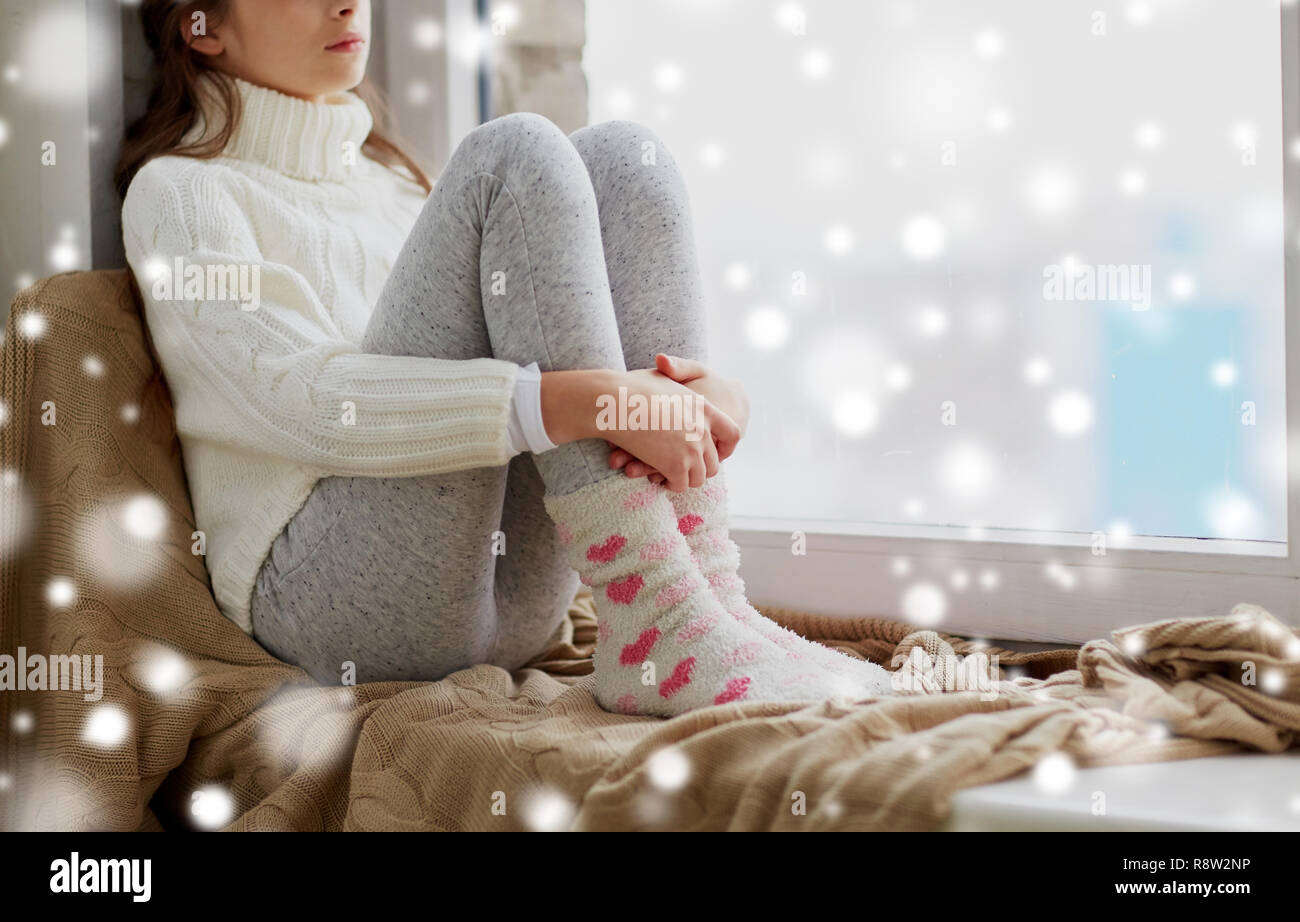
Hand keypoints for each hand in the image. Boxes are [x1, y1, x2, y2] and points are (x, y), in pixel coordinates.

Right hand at [608, 355, 748, 482]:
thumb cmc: (631, 386)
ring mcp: (691, 448)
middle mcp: (703, 429)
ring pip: (699, 478)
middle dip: (699, 468)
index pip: (732, 433)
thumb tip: (671, 370)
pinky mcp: (676, 465)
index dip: (726, 447)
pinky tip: (659, 478)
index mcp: (704, 408)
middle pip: (713, 462)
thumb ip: (675, 383)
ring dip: (684, 479)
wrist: (614, 401)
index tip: (717, 453)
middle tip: (683, 469)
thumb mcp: (662, 376)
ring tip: (670, 475)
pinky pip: (681, 485)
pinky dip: (670, 485)